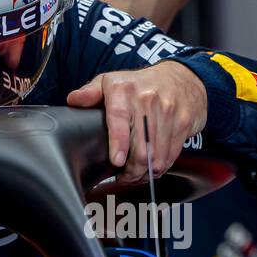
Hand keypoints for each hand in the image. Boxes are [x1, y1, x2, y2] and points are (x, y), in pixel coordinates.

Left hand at [66, 61, 206, 184]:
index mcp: (124, 90)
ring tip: (135, 177)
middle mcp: (148, 100)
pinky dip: (160, 168)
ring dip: (145, 174)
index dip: (118, 143)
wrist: (183, 78)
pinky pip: (171, 155)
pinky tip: (151, 170)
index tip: (117, 162)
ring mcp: (168, 112)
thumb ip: (90, 92)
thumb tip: (73, 100)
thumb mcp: (112, 81)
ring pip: (157, 156)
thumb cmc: (141, 84)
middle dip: (131, 171)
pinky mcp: (183, 124)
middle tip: (122, 179)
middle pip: (141, 147)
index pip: (119, 119)